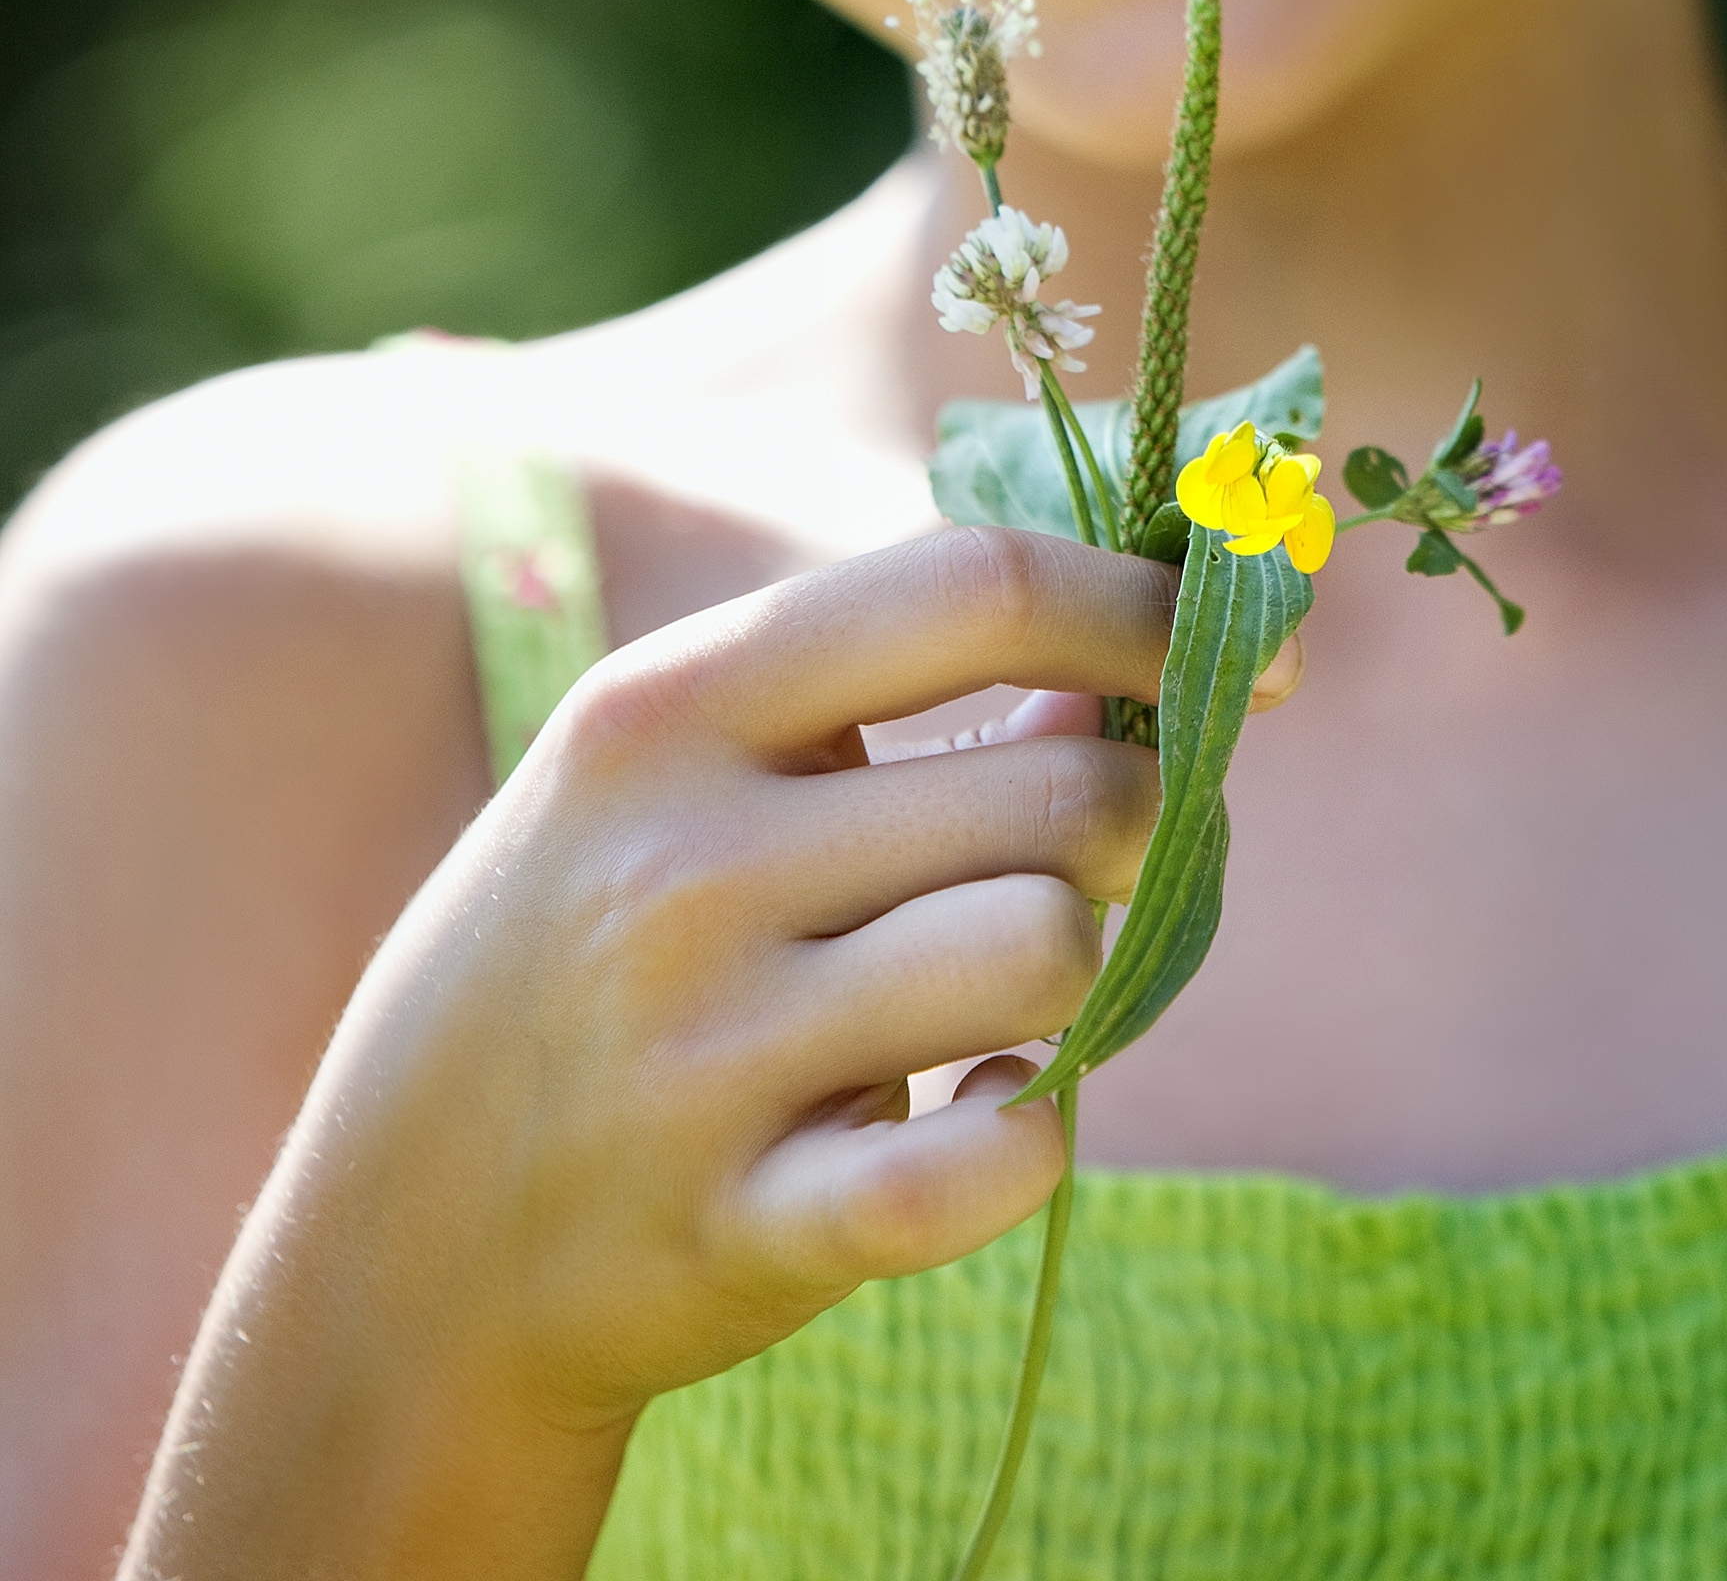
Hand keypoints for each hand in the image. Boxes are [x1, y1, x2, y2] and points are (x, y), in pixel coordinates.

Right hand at [124, 525, 1252, 1578]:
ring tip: (1017, 989)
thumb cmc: (595, 943)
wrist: (400, 1238)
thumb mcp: (687, 774)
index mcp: (671, 704)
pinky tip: (990, 1120)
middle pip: (1060, 787)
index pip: (975, 584)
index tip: (1231, 648)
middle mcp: (681, 863)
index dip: (1144, 607)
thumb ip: (895, 685)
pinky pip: (995, 1165)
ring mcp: (703, 1052)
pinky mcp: (741, 1226)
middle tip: (1115, 853)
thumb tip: (1159, 635)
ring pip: (1053, 952)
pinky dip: (1033, 1138)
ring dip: (1088, 973)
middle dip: (1145, 815)